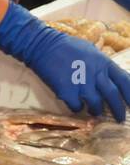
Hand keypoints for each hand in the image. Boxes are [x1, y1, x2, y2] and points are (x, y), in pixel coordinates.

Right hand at [0, 1, 129, 120]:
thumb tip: (108, 77)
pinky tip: (76, 106)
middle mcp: (96, 74)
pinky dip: (77, 109)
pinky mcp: (66, 91)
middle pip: (113, 96)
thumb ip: (101, 65)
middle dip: (118, 110)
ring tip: (95, 112)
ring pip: (96, 104)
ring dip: (96, 111)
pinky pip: (76, 106)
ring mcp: (81, 83)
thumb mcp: (91, 51)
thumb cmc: (67, 46)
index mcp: (104, 63)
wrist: (43, 46)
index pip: (125, 81)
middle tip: (119, 119)